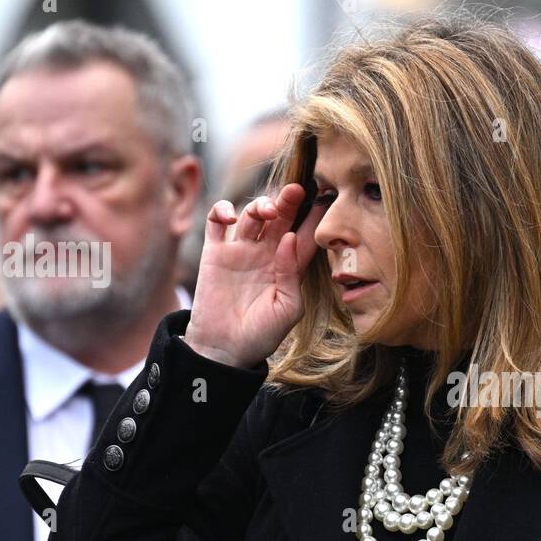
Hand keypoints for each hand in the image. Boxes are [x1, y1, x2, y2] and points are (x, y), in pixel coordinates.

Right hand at [184, 184, 320, 367]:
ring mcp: (241, 250)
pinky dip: (223, 210)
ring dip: (261, 204)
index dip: (314, 217)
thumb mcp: (287, 308)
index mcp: (290, 267)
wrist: (225, 349)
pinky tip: (232, 216)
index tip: (325, 200)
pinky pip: (217, 221)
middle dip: (289, 201)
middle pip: (281, 218)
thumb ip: (292, 273)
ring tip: (267, 212)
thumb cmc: (262, 334)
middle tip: (296, 190)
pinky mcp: (215, 252)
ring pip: (253, 214)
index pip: (305, 235)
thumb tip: (291, 238)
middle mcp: (267, 254)